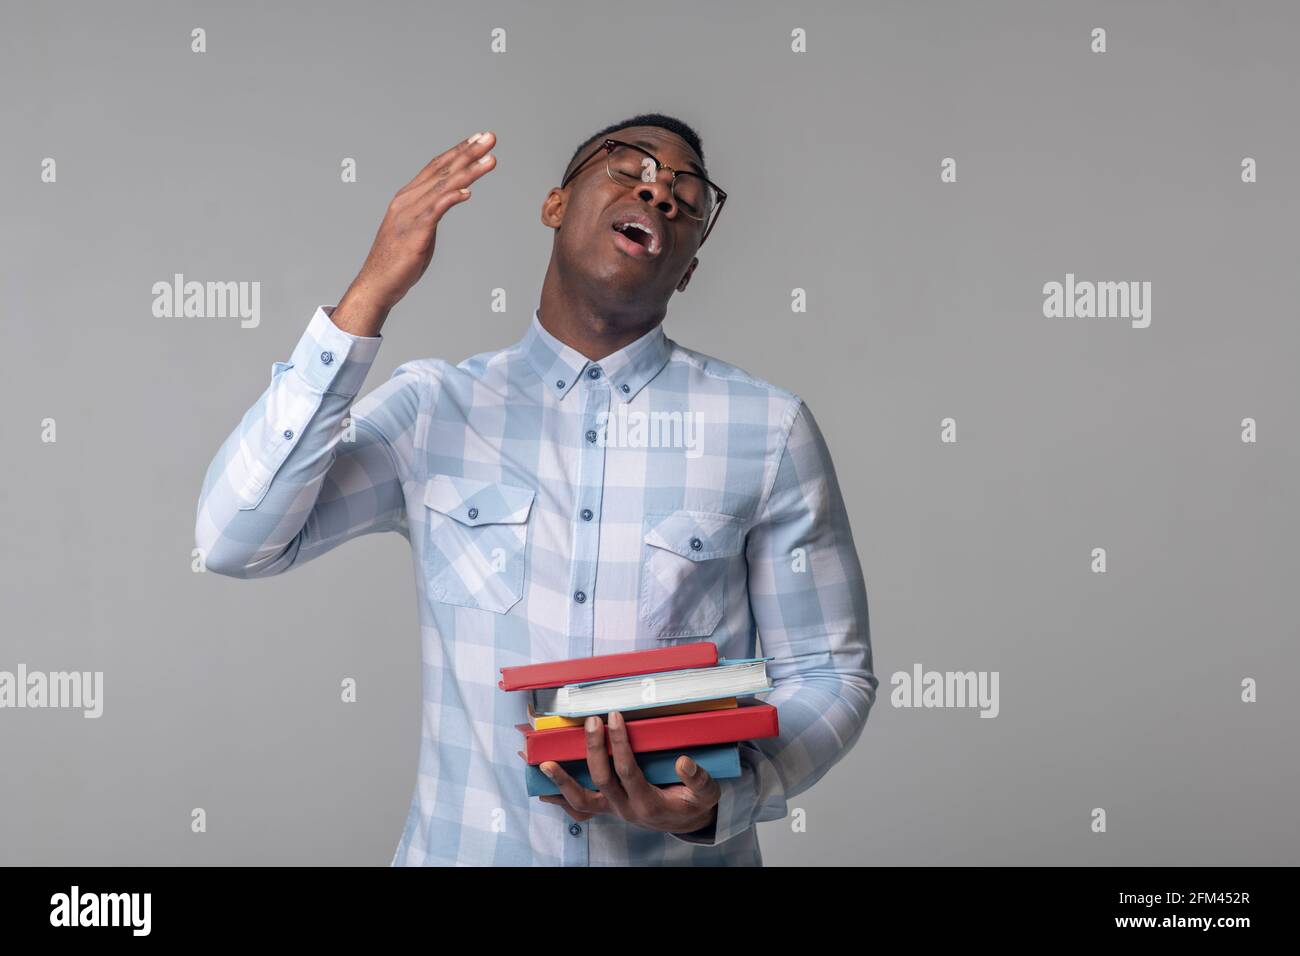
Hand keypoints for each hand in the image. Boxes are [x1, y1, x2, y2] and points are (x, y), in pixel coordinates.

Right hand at [331, 131, 497, 335]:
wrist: (378, 282)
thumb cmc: (398, 260)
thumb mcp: (418, 228)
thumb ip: (432, 211)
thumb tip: (453, 198)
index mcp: (408, 196)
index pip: (436, 167)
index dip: (458, 151)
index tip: (478, 139)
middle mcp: (408, 200)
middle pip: (443, 170)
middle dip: (469, 152)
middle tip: (490, 137)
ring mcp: (410, 215)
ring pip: (444, 186)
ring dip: (469, 170)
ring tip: (490, 159)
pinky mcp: (415, 232)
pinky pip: (436, 211)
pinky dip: (452, 198)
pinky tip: (468, 191)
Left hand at [534, 711, 720, 836]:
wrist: (686, 821)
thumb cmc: (694, 802)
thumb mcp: (706, 792)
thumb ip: (698, 778)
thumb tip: (684, 762)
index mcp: (649, 803)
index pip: (627, 771)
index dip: (619, 744)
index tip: (614, 717)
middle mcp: (626, 809)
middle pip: (601, 780)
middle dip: (593, 749)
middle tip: (591, 722)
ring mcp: (613, 810)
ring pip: (581, 800)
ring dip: (562, 782)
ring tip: (545, 764)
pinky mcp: (606, 807)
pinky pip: (579, 806)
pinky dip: (560, 796)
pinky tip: (543, 786)